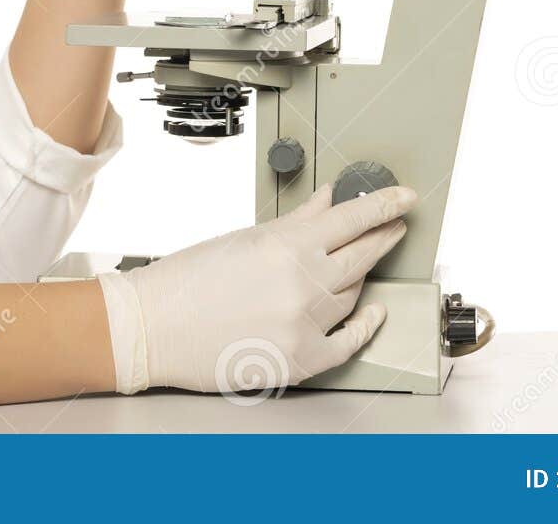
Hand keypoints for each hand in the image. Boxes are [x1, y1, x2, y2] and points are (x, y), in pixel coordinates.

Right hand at [95, 184, 414, 394]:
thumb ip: (297, 221)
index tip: (405, 197)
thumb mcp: (245, 238)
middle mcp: (302, 285)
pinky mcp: (300, 361)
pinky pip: (347, 342)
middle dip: (383, 237)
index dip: (385, 205)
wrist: (152, 328)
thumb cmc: (188, 280)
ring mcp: (304, 326)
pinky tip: (372, 313)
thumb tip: (329, 201)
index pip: (353, 218)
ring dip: (358, 278)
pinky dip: (363, 327)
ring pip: (353, 296)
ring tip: (357, 264)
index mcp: (286, 246)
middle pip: (363, 256)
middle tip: (395, 226)